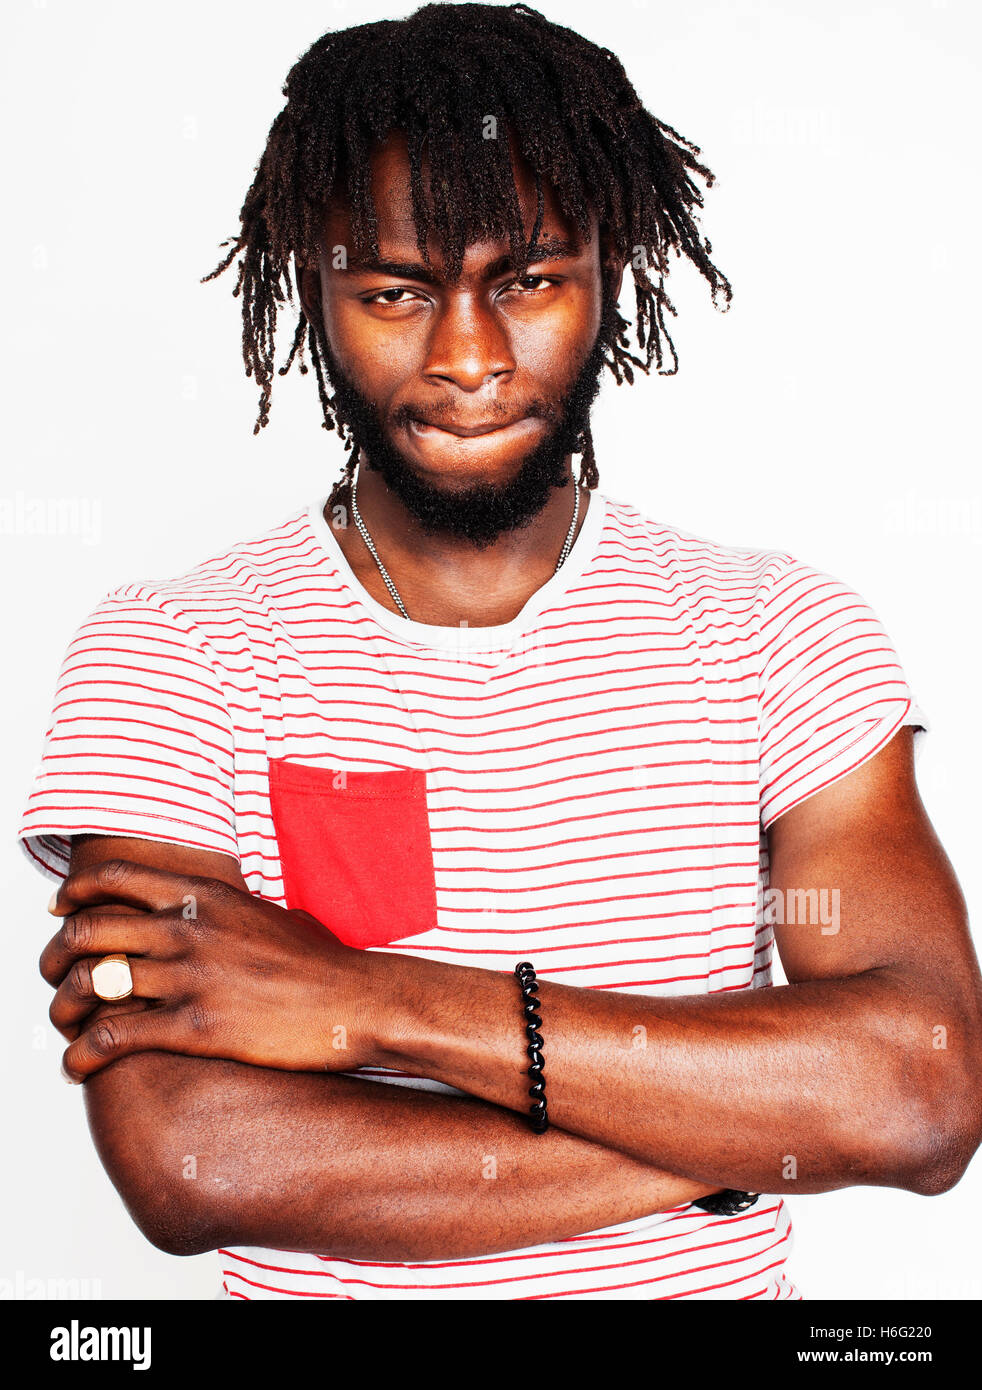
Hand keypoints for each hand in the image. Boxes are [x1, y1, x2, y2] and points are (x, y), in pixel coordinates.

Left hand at [39, 859, 388, 1081]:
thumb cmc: (321, 961)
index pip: (114, 878)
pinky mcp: (196, 1026)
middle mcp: (189, 928)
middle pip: (87, 929)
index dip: (74, 894)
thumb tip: (205, 908)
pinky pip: (114, 1038)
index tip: (61, 910)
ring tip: (66, 1026)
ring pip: (90, 983)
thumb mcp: (266, 912)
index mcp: (205, 895)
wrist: (357, 1000)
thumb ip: (223, 907)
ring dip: (62, 1008)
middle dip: (55, 955)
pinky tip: (79, 1067)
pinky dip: (82, 1055)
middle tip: (54, 975)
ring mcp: (191, 976)